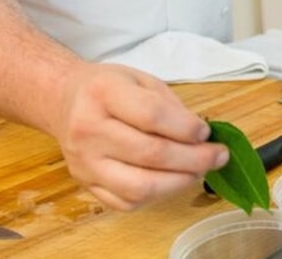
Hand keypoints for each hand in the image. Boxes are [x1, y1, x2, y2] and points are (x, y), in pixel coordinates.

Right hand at [52, 63, 228, 210]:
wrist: (63, 100)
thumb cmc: (107, 88)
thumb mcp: (140, 79)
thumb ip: (170, 106)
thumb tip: (201, 136)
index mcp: (102, 92)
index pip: (152, 115)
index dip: (186, 128)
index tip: (206, 132)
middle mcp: (88, 129)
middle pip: (151, 154)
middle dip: (194, 159)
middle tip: (217, 156)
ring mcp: (85, 162)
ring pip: (140, 187)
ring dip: (179, 182)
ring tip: (197, 171)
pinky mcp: (85, 184)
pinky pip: (127, 202)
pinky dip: (157, 195)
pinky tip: (171, 180)